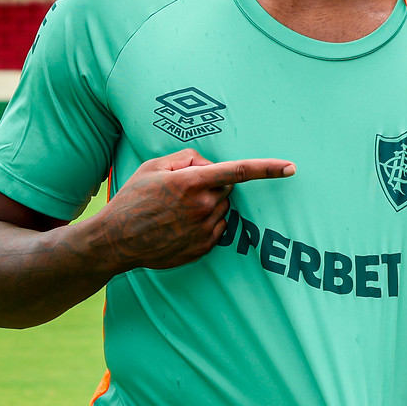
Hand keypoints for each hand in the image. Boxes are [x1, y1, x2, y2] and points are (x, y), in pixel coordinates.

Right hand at [83, 149, 294, 272]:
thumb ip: (186, 158)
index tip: (291, 167)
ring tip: (176, 210)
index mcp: (192, 182)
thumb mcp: (152, 166)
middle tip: (183, 190)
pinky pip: (218, 228)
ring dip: (209, 204)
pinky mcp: (203, 247)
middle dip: (213, 184)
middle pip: (227, 188)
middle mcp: (203, 206)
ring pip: (223, 208)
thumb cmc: (131, 199)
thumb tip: (209, 165)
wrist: (115, 240)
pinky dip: (205, 222)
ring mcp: (204, 229)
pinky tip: (179, 225)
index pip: (240, 171)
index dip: (268, 169)